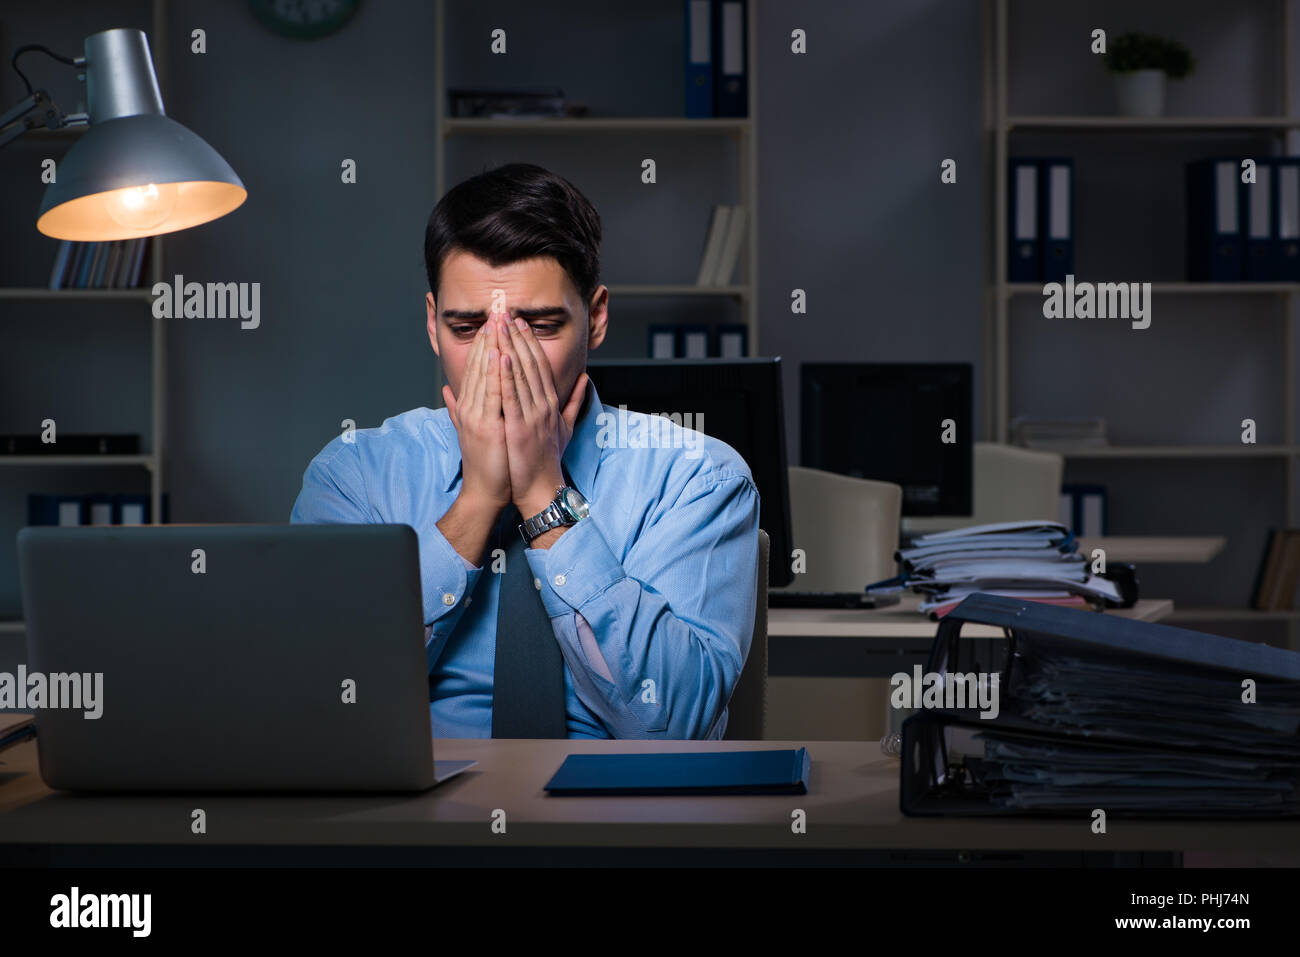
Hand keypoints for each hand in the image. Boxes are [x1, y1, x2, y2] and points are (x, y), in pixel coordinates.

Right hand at [442, 314, 510, 512]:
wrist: (484, 492)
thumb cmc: (485, 463)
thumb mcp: (469, 431)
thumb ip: (457, 409)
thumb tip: (446, 392)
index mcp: (468, 407)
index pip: (475, 368)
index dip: (483, 343)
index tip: (492, 322)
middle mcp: (470, 408)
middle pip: (479, 365)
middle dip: (488, 336)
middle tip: (496, 310)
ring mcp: (477, 416)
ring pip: (485, 374)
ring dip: (492, 346)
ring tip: (499, 323)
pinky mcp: (487, 427)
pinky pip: (494, 395)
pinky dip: (497, 374)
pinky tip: (502, 355)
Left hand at [494, 313, 587, 516]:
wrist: (542, 487)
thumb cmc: (549, 459)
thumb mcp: (566, 427)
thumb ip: (575, 401)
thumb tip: (587, 380)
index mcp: (552, 403)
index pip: (540, 365)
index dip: (529, 341)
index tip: (519, 322)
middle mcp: (545, 404)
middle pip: (530, 363)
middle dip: (517, 336)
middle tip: (505, 312)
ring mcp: (534, 415)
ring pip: (520, 374)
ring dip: (509, 347)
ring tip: (499, 325)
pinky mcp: (521, 427)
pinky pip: (512, 396)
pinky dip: (506, 375)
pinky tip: (499, 356)